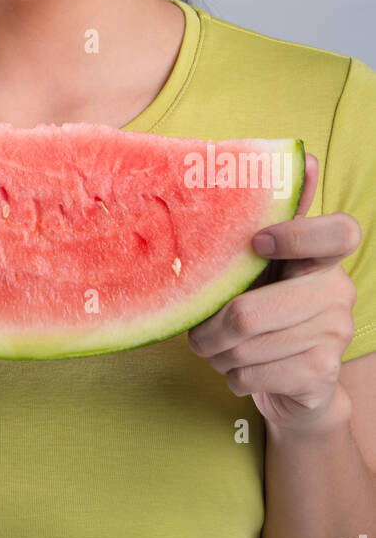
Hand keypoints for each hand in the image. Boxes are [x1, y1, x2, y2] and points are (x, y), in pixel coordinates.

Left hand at [187, 153, 360, 432]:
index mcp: (325, 256)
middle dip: (211, 328)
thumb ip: (269, 215)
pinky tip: (239, 369)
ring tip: (219, 349)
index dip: (298, 234)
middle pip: (252, 311)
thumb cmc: (266, 306)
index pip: (340, 232)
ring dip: (218, 353)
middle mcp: (339, 291)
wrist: (294, 383)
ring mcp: (336, 333)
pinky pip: (254, 374)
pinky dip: (233, 375)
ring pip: (246, 344)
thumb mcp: (261, 263)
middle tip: (199, 332)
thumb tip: (302, 154)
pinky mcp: (322, 374)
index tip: (257, 243)